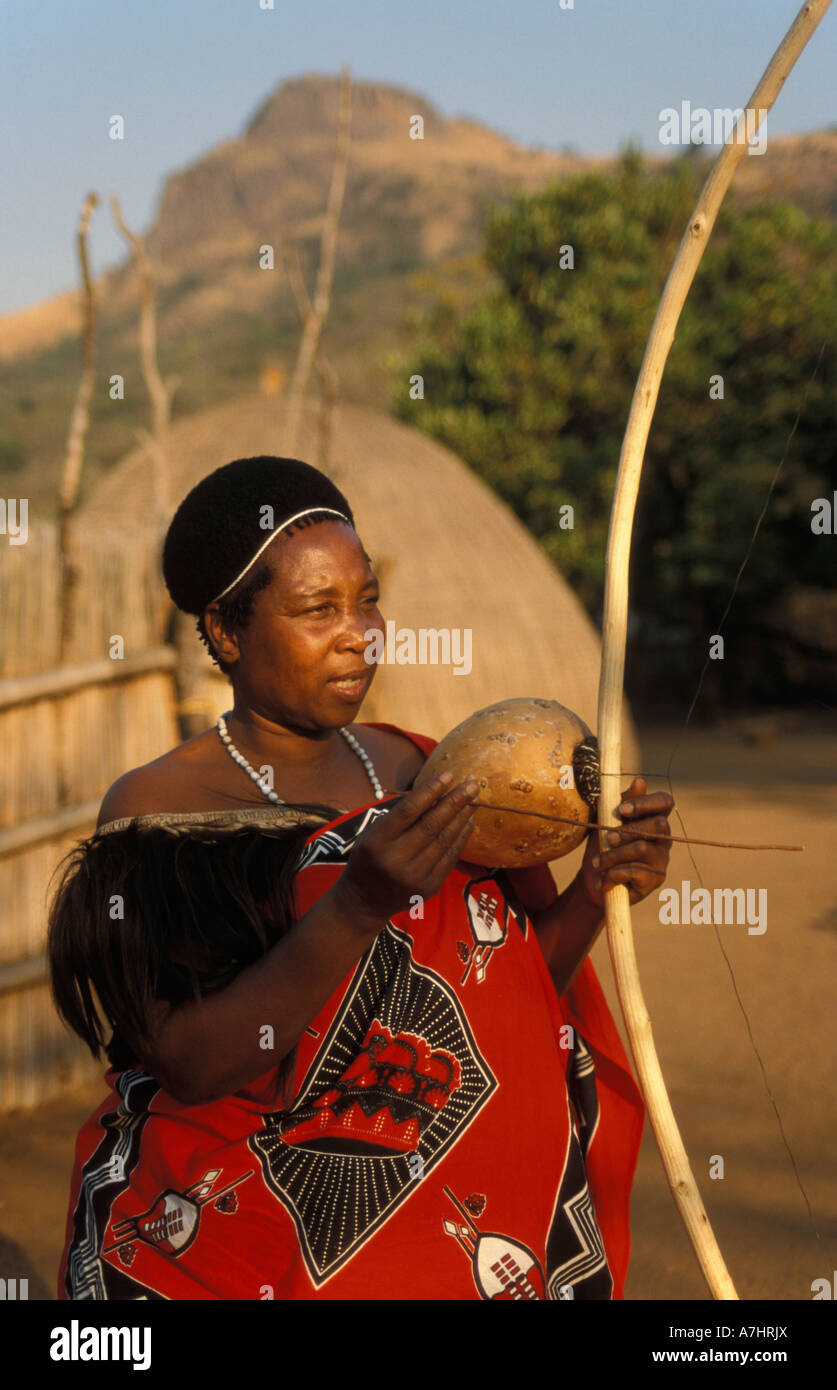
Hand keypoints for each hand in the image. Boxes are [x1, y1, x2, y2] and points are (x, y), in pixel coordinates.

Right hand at [334, 772, 479, 924]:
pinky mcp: (428, 888)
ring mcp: (413, 876)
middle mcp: (395, 860)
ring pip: (444, 841)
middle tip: (472, 785)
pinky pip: (450, 858)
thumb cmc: (369, 858)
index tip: (448, 775)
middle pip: (431, 824)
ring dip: (461, 818)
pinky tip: (468, 824)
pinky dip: (461, 839)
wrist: (363, 901)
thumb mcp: (372, 833)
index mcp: (376, 841)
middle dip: (455, 802)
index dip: (430, 791)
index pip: (408, 810)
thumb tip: (435, 792)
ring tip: (473, 801)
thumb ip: (399, 816)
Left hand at [580, 777, 672, 907]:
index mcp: (653, 817)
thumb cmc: (604, 845)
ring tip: (597, 863)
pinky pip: (635, 871)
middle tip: (608, 838)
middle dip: (628, 830)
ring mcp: (661, 858)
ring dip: (613, 855)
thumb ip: (622, 802)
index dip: (646, 802)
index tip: (622, 809)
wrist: (595, 880)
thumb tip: (640, 781)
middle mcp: (663, 837)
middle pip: (657, 825)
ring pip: (641, 848)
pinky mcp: (655, 879)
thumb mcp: (607, 820)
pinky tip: (604, 880)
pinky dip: (613, 874)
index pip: (665, 802)